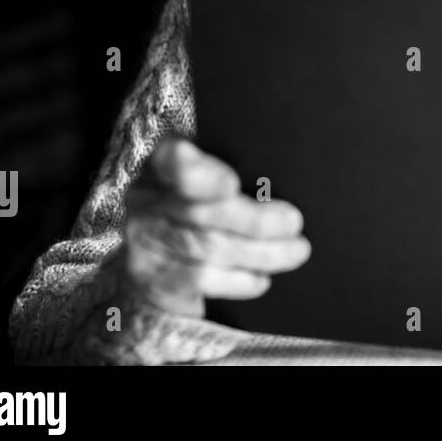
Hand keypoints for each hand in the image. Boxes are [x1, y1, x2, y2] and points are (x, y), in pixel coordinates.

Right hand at [123, 136, 310, 316]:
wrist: (152, 251)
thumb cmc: (199, 199)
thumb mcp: (209, 171)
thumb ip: (236, 167)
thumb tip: (290, 172)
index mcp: (162, 161)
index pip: (173, 159)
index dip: (200, 174)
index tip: (230, 185)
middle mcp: (146, 198)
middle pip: (201, 211)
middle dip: (254, 220)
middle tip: (294, 222)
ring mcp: (144, 240)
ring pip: (206, 248)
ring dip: (259, 253)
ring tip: (297, 250)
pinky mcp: (152, 277)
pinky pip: (198, 279)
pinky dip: (237, 280)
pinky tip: (262, 279)